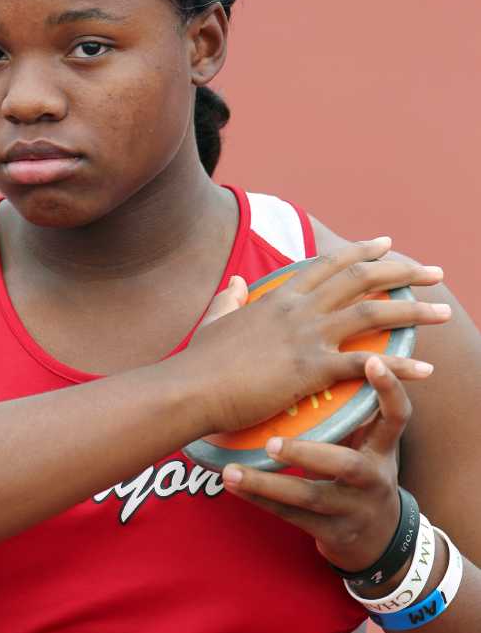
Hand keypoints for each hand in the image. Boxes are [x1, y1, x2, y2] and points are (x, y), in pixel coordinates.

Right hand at [183, 237, 449, 434]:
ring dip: (413, 310)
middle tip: (434, 272)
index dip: (361, 252)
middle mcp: (298, 310)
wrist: (189, 388)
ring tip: (443, 312)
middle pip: (360, 279)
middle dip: (402, 272)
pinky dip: (399, 367)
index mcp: (278, 298)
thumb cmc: (199, 362)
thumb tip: (236, 283)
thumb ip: (229, 300)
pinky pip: (366, 364)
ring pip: (372, 312)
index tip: (388, 244)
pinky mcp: (311, 370)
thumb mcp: (214, 321)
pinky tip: (425, 371)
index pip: (328, 265)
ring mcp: (306, 337)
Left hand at [221, 355, 413, 572]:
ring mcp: (353, 509)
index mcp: (383, 448)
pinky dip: (259, 499)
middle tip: (272, 442)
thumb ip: (350, 407)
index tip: (370, 360)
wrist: (378, 537)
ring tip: (231, 471)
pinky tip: (232, 485)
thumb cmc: (361, 470)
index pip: (396, 416)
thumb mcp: (368, 441)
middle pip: (346, 466)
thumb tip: (319, 348)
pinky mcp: (332, 533)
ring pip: (310, 498)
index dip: (388, 389)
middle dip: (308, 454)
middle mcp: (373, 479)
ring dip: (267, 484)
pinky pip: (291, 516)